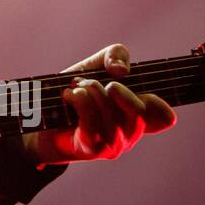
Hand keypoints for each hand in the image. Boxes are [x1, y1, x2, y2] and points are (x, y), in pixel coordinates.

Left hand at [22, 43, 176, 165]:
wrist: (40, 116)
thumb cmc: (74, 91)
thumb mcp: (95, 66)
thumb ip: (115, 55)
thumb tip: (122, 70)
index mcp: (136, 115)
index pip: (164, 118)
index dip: (160, 104)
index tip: (142, 89)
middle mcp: (129, 134)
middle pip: (139, 110)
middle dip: (115, 89)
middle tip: (90, 82)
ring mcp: (113, 145)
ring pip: (112, 113)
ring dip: (90, 91)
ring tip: (75, 87)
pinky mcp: (92, 148)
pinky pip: (92, 120)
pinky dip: (79, 99)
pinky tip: (69, 95)